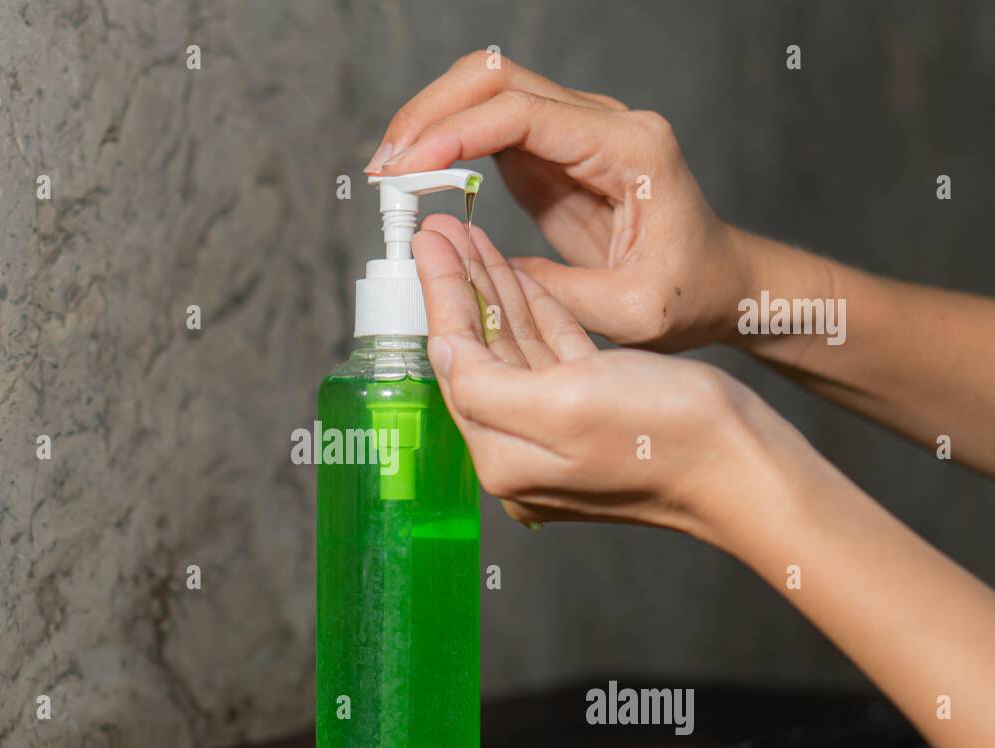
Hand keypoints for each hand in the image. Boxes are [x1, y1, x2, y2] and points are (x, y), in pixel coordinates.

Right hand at [371, 52, 748, 351]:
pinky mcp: (554, 156)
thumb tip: (477, 273)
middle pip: (499, 79)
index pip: (526, 114)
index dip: (457, 133)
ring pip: (488, 93)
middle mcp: (604, 124)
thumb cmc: (691, 294)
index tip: (406, 168)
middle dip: (431, 114)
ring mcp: (576, 134)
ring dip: (432, 123)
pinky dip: (446, 146)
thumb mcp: (632, 310)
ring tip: (388, 173)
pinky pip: (488, 130)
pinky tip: (416, 178)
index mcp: (629, 148)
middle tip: (383, 167)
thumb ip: (558, 291)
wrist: (722, 284)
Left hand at [413, 214, 772, 541]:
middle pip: (479, 352)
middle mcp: (523, 451)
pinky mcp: (592, 409)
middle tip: (441, 229)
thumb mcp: (567, 405)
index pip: (457, 362)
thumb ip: (490, 384)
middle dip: (460, 286)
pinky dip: (534, 310)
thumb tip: (442, 350)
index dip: (442, 295)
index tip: (428, 242)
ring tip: (468, 237)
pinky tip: (515, 273)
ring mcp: (558, 431)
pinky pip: (550, 352)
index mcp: (504, 459)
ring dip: (493, 289)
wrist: (748, 465)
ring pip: (513, 346)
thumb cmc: (668, 438)